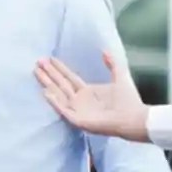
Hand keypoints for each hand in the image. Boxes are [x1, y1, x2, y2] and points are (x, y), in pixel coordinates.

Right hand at [34, 53, 149, 141]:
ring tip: (37, 72)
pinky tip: (46, 91)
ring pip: (58, 94)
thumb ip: (112, 64)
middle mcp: (80, 101)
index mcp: (88, 92)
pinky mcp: (78, 120)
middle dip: (49, 73)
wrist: (134, 118)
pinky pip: (63, 110)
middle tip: (37, 61)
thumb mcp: (120, 77)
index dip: (59, 68)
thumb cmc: (129, 101)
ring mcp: (78, 110)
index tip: (50, 58)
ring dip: (48, 83)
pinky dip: (54, 101)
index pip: (69, 78)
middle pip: (60, 84)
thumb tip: (104, 50)